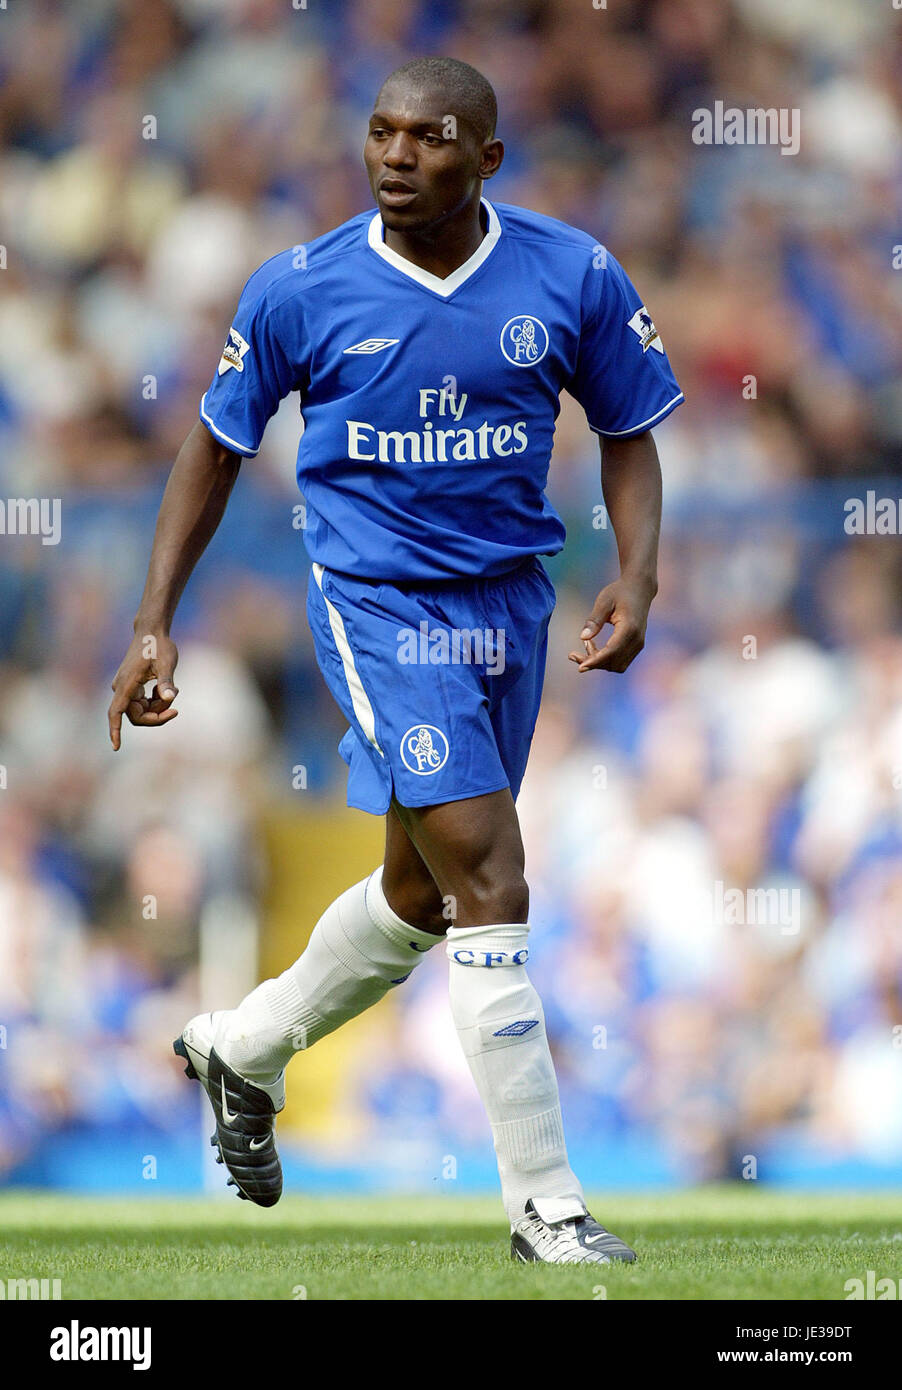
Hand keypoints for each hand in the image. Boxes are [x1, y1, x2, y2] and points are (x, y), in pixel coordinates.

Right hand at [108, 631, 179, 749]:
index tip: (116, 747)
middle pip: (137, 716)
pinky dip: (156, 701)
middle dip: (157, 715)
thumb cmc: (159, 645)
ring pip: (141, 711)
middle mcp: (121, 688)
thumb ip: (167, 681)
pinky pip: (143, 704)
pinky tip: (165, 688)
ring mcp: (125, 687)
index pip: (116, 713)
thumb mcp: (167, 663)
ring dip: (158, 707)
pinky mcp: (131, 686)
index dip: (115, 731)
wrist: (151, 631)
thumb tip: (171, 698)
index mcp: (126, 684)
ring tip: (173, 690)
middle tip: (176, 708)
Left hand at [568, 576, 654, 673]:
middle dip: (592, 663)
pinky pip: (620, 661)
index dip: (595, 661)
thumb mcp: (604, 601)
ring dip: (599, 662)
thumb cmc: (619, 592)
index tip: (580, 667)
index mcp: (629, 628)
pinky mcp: (636, 646)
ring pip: (617, 665)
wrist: (639, 589)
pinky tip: (594, 647)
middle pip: (613, 662)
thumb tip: (582, 638)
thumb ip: (594, 620)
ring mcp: (638, 644)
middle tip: (573, 655)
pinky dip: (605, 659)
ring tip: (587, 645)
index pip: (611, 651)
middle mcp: (637, 640)